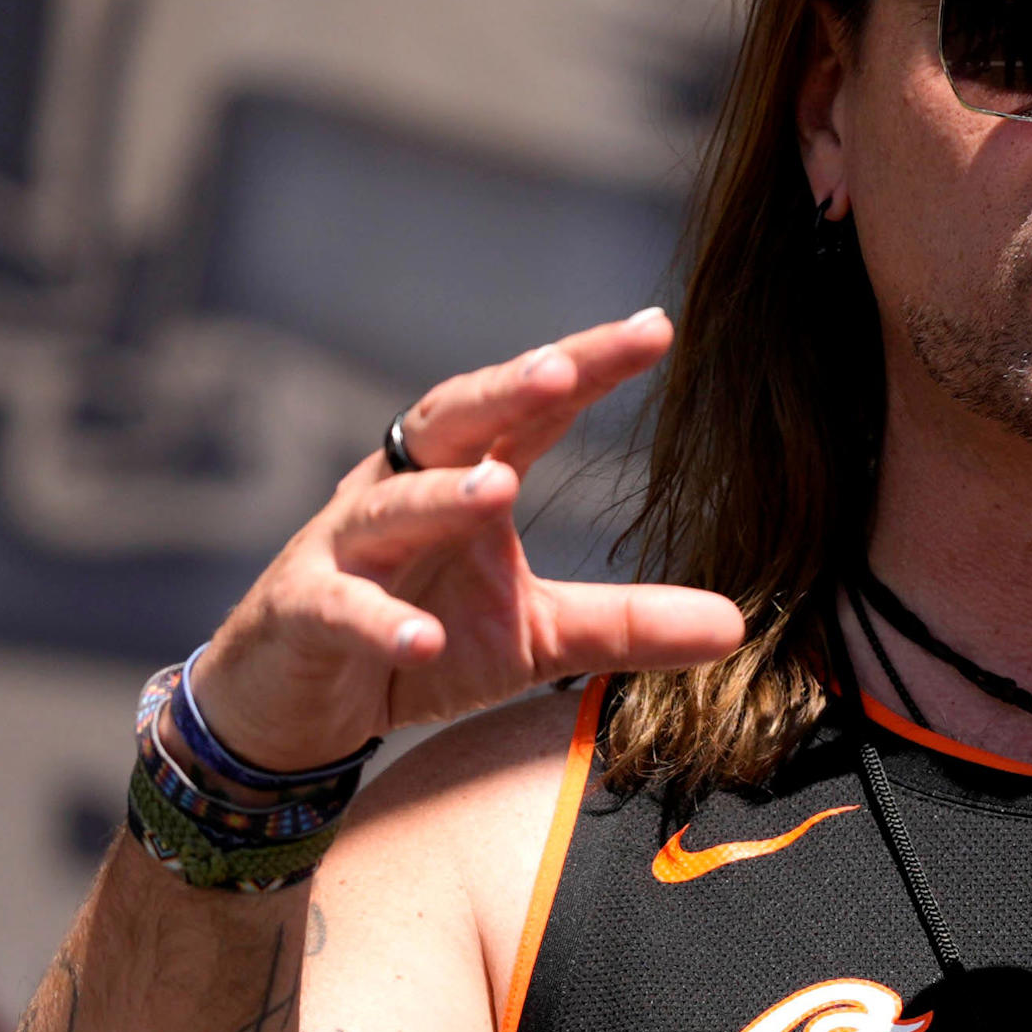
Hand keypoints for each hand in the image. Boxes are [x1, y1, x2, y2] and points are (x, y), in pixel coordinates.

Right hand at [190, 309, 746, 770]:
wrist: (295, 701)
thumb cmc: (419, 642)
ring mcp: (343, 548)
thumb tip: (736, 624)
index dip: (584, 367)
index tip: (656, 330)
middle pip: (448, 421)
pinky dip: (379, 620)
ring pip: (388, 506)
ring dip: (440, 496)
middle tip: (559, 370)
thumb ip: (625, 624)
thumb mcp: (535, 638)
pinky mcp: (301, 612)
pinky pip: (339, 607)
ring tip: (496, 491)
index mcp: (460, 477)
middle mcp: (399, 490)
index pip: (528, 410)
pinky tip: (422, 638)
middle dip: (501, 391)